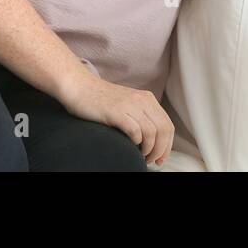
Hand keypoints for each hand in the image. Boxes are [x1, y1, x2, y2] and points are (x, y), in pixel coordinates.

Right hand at [58, 72, 174, 167]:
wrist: (80, 86)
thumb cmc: (101, 100)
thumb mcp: (128, 104)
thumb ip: (141, 116)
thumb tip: (153, 141)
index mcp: (147, 99)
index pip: (167, 125)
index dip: (167, 145)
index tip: (160, 158)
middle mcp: (142, 100)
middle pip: (163, 130)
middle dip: (160, 150)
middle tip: (151, 160)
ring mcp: (129, 105)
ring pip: (151, 132)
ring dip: (149, 149)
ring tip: (141, 156)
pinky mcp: (116, 111)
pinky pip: (135, 130)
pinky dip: (136, 142)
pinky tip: (131, 146)